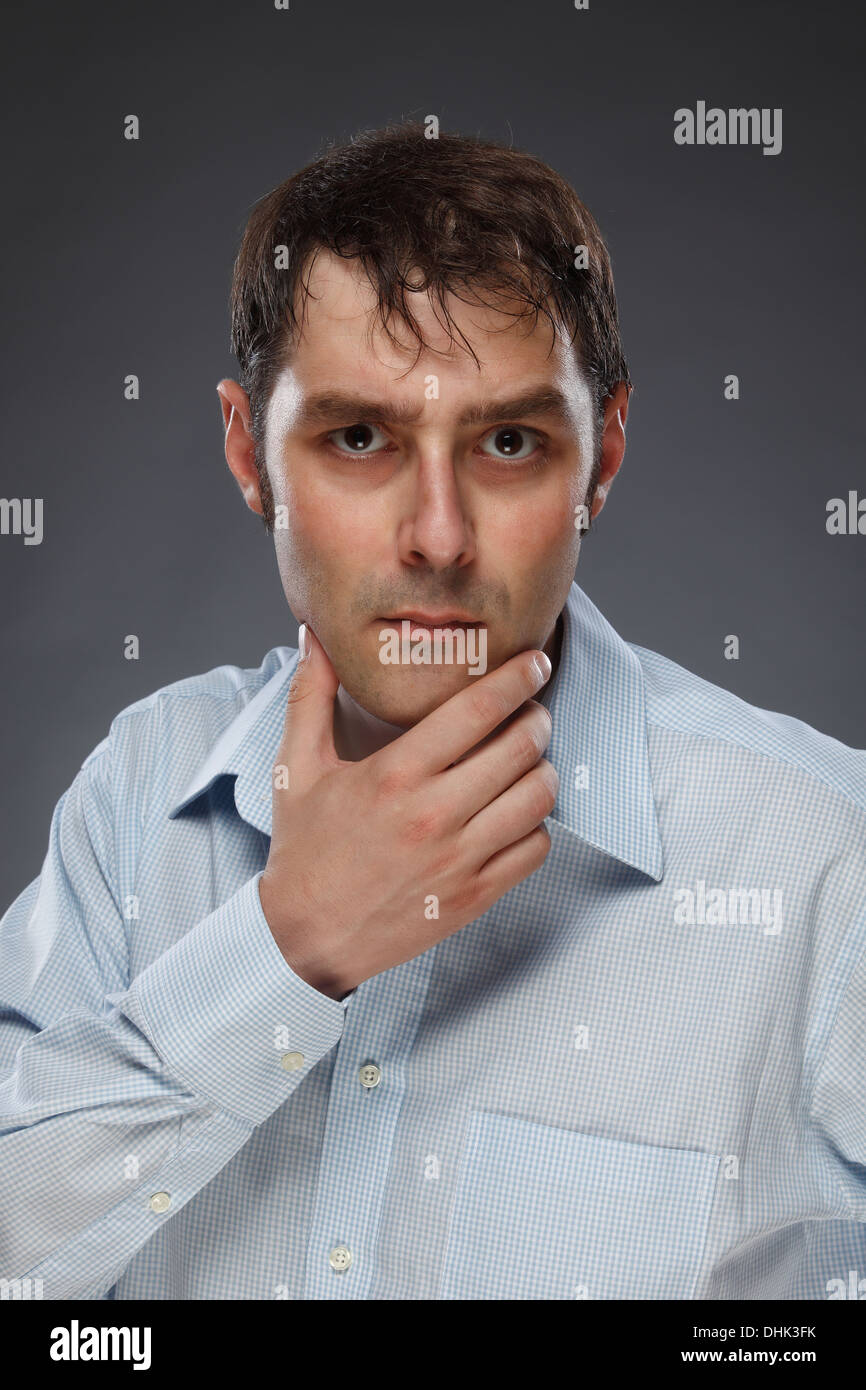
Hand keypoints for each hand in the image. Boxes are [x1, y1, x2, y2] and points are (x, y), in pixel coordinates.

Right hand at [259, 624, 556, 998]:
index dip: (518, 677)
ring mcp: (459, 859)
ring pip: (538, 796)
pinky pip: (536, 848)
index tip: (533, 662)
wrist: (306, 937)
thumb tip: (313, 635)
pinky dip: (537, 824)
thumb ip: (310, 695)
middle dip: (537, 718)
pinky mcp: (474, 896)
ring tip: (530, 759)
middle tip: (533, 710)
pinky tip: (516, 812)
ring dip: (543, 768)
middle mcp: (433, 815)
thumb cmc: (304, 850)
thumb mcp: (295, 767)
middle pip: (521, 747)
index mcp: (394, 775)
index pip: (478, 710)